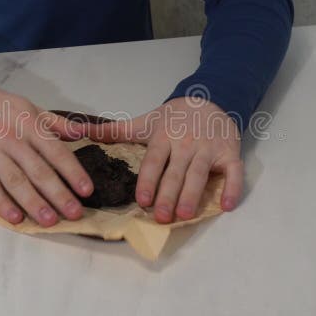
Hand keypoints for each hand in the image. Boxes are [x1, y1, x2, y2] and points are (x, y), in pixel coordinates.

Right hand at [0, 79, 92, 226]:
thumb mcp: (28, 107)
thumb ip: (56, 123)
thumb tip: (83, 132)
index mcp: (29, 124)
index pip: (56, 151)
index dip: (72, 172)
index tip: (86, 190)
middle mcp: (11, 139)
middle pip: (38, 170)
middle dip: (58, 194)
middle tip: (74, 213)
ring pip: (14, 181)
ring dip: (33, 203)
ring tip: (49, 221)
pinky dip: (1, 203)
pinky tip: (14, 217)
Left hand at [87, 97, 242, 222]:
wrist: (211, 98)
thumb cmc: (175, 116)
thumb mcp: (144, 121)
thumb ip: (115, 131)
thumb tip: (81, 130)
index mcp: (164, 137)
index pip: (154, 161)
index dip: (148, 180)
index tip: (143, 200)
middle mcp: (186, 144)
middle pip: (176, 171)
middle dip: (168, 194)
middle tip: (161, 216)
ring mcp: (209, 149)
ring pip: (200, 173)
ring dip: (193, 194)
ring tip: (185, 214)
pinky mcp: (230, 153)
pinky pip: (234, 172)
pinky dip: (233, 188)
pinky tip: (227, 205)